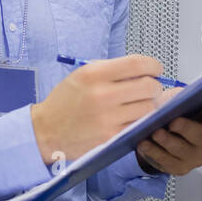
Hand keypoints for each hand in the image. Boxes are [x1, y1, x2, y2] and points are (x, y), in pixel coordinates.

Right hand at [31, 54, 163, 163]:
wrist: (45, 131)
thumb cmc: (65, 102)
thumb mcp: (82, 76)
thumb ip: (112, 70)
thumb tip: (145, 70)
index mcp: (94, 74)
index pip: (138, 63)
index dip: (153, 65)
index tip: (156, 69)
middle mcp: (102, 94)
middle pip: (149, 86)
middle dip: (155, 87)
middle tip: (150, 89)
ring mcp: (107, 118)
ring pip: (148, 108)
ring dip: (149, 106)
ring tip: (139, 105)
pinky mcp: (110, 137)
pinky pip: (139, 126)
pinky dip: (140, 121)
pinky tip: (132, 119)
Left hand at [135, 97, 201, 175]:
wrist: (166, 137)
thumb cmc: (177, 117)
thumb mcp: (179, 103)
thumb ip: (180, 98)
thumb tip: (172, 99)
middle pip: (200, 137)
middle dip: (186, 128)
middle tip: (173, 122)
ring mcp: (195, 158)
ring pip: (181, 151)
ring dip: (167, 142)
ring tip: (155, 134)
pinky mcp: (179, 168)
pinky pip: (166, 162)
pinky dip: (153, 152)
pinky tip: (144, 144)